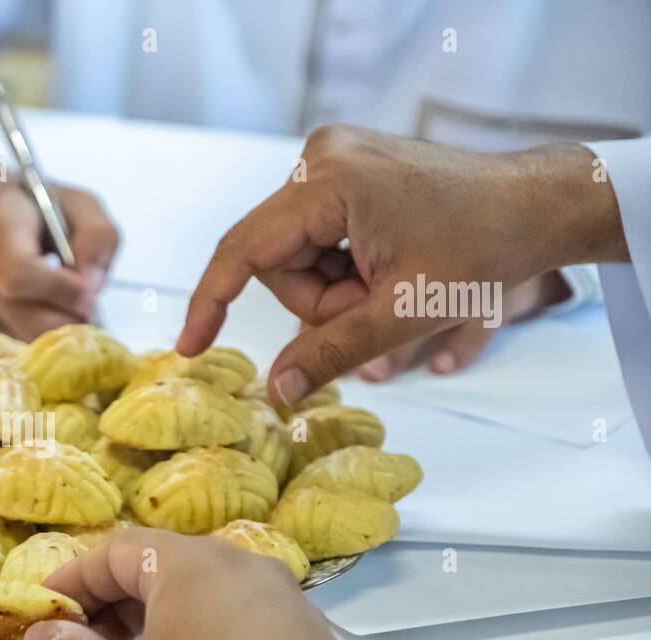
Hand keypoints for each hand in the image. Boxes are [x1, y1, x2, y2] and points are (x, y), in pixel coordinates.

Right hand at [0, 132, 118, 339]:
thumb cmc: (27, 204)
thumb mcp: (75, 202)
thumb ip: (98, 237)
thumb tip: (92, 288)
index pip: (20, 274)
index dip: (60, 291)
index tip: (88, 292)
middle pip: (24, 320)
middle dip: (69, 320)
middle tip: (83, 303)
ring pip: (22, 336)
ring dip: (53, 324)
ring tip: (57, 296)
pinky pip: (11, 334)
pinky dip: (32, 322)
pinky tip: (28, 298)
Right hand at [23, 529, 363, 639]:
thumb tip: (47, 635)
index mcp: (192, 566)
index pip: (116, 551)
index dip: (72, 581)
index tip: (44, 615)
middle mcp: (245, 568)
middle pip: (164, 568)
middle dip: (113, 605)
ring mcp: (288, 603)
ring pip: (206, 596)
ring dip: (160, 624)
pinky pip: (243, 623)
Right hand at [179, 125, 628, 404]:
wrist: (539, 204)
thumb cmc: (485, 246)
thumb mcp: (405, 309)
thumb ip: (332, 351)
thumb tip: (276, 391)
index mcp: (328, 179)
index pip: (244, 249)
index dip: (212, 301)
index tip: (191, 346)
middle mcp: (322, 156)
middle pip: (277, 260)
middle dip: (320, 299)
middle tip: (375, 305)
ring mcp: (334, 159)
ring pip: (297, 255)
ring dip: (335, 288)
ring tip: (391, 285)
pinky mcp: (347, 171)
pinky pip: (316, 238)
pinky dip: (344, 268)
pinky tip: (386, 268)